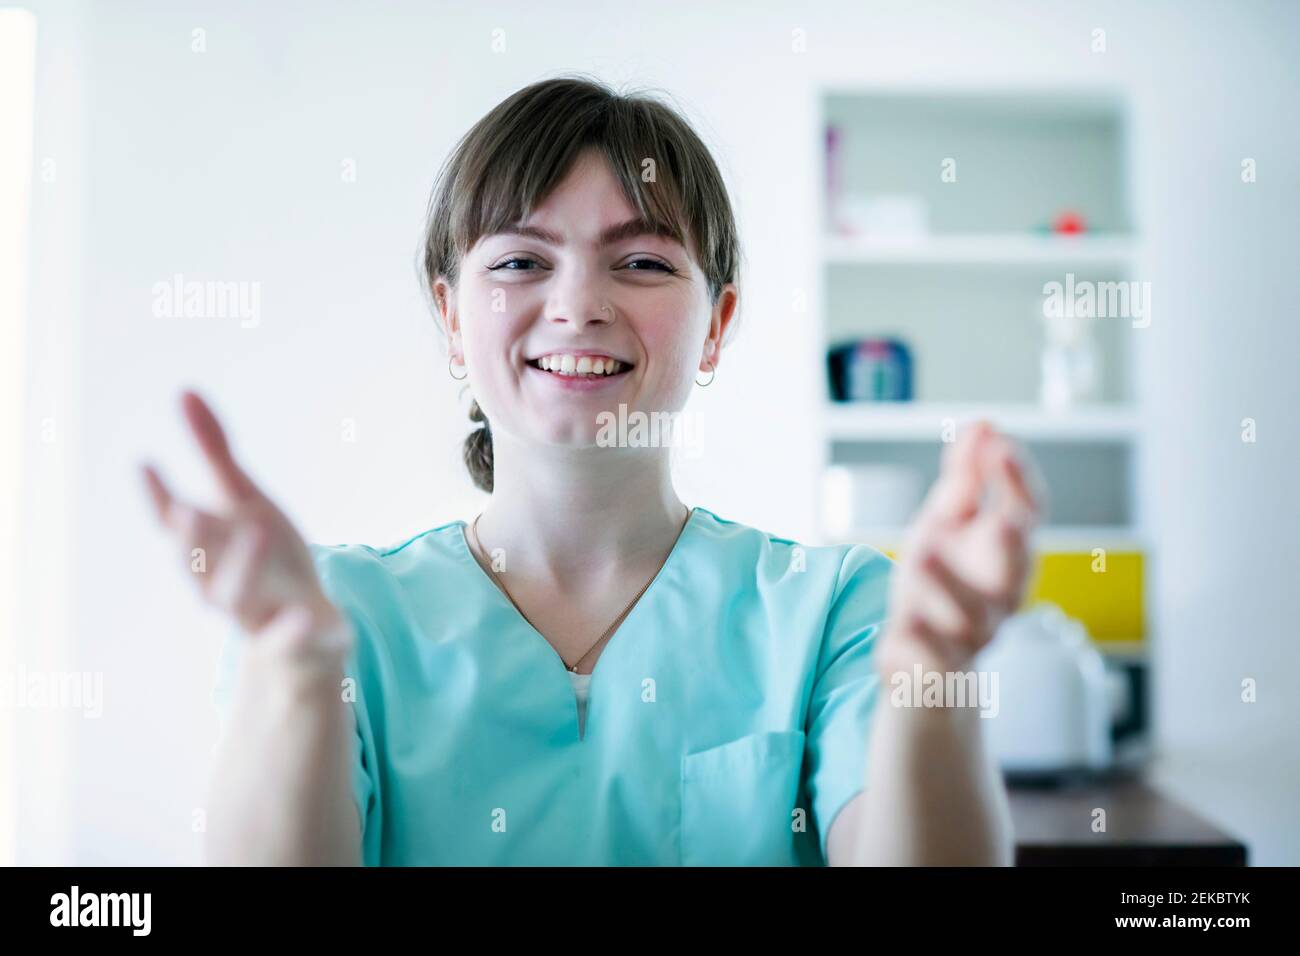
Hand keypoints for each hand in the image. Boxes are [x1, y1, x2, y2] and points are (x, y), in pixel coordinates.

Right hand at [141, 390, 350, 673]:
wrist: (304, 632)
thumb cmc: (266, 558)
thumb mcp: (246, 499)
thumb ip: (214, 451)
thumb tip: (184, 390)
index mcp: (208, 547)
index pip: (175, 523)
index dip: (158, 498)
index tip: (146, 463)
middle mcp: (221, 582)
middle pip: (198, 563)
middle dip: (193, 537)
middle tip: (188, 508)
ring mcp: (255, 614)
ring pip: (236, 597)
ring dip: (241, 567)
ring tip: (256, 528)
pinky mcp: (294, 639)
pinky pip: (287, 638)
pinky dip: (290, 629)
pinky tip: (302, 613)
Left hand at [876, 421, 1042, 678]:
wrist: (924, 662)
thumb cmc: (941, 579)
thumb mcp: (948, 522)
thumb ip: (966, 477)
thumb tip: (984, 425)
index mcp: (1008, 554)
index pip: (1027, 514)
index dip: (1017, 480)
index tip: (1000, 445)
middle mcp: (999, 596)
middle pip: (1015, 571)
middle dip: (1010, 543)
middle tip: (1001, 520)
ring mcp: (969, 633)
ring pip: (969, 616)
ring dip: (948, 584)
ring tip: (925, 551)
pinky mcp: (933, 665)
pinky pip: (931, 658)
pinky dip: (919, 642)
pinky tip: (903, 624)